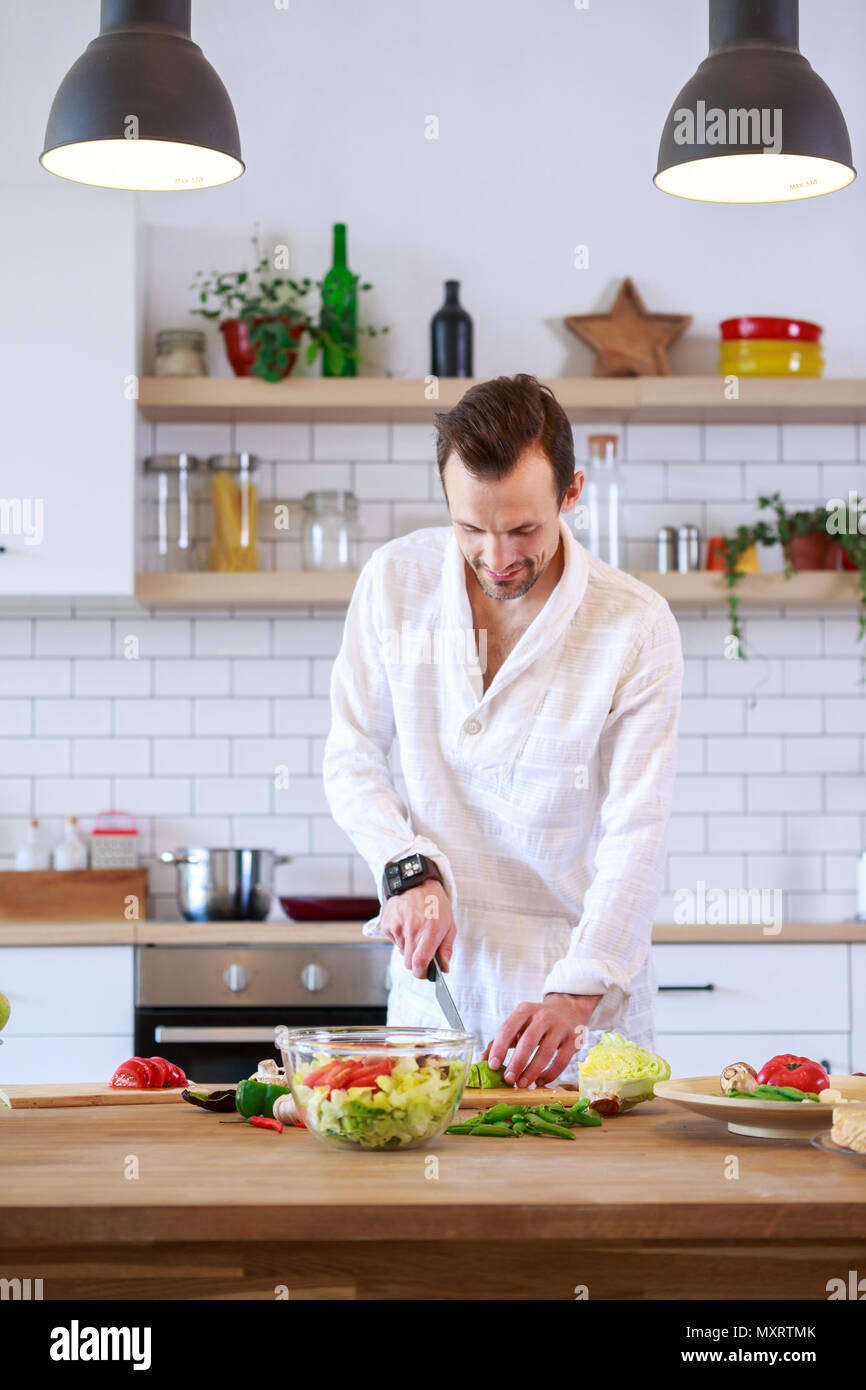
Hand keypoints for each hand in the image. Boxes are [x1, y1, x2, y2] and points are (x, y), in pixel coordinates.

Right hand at [380, 879, 455, 979]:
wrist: (416, 882)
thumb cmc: (435, 904)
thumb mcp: (449, 925)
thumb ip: (446, 949)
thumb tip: (444, 968)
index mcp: (430, 931)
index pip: (419, 963)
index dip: (421, 973)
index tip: (424, 973)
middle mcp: (412, 930)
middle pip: (408, 963)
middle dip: (416, 962)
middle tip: (423, 950)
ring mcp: (397, 927)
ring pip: (401, 952)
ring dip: (408, 947)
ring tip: (415, 930)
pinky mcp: (387, 924)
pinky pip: (394, 941)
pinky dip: (400, 938)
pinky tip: (406, 924)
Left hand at [482, 993, 600, 1087]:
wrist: (569, 1008)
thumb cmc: (537, 1021)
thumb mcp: (518, 1023)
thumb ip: (499, 1040)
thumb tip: (482, 1061)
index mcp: (524, 1010)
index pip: (508, 1028)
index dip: (499, 1048)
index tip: (493, 1066)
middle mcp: (543, 1015)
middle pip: (528, 1041)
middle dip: (517, 1063)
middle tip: (508, 1080)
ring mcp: (560, 1027)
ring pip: (546, 1052)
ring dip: (532, 1072)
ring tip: (522, 1084)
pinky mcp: (574, 1040)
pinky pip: (561, 1061)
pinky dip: (549, 1075)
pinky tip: (539, 1082)